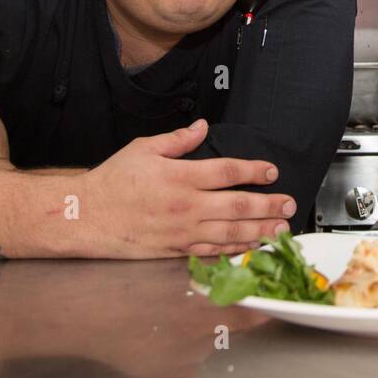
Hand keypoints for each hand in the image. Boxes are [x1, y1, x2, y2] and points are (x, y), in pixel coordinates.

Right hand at [83, 119, 296, 258]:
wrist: (87, 216)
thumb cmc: (113, 182)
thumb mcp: (143, 149)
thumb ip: (176, 140)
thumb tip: (201, 127)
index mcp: (180, 177)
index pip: (227, 172)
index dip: (253, 170)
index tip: (271, 171)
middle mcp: (186, 206)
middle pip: (237, 205)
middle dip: (268, 204)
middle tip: (289, 204)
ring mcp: (183, 231)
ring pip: (230, 231)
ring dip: (260, 230)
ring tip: (281, 229)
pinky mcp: (176, 249)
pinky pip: (212, 250)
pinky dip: (235, 250)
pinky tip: (252, 247)